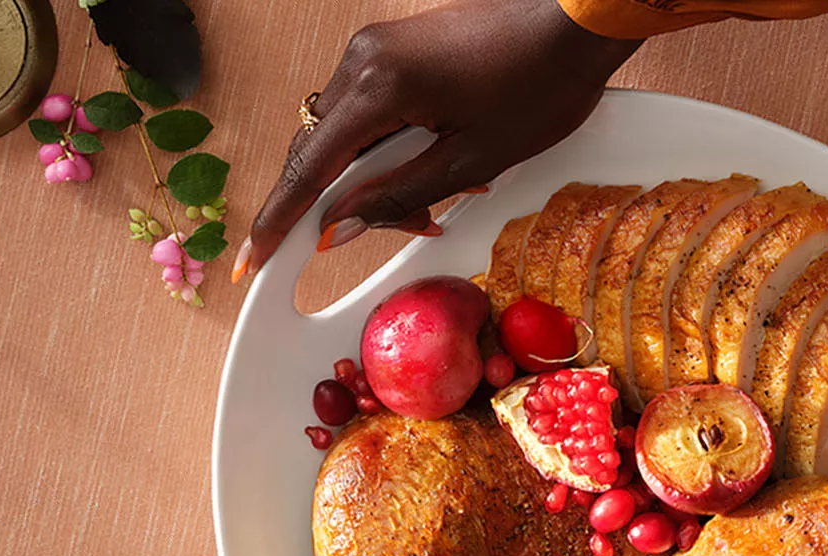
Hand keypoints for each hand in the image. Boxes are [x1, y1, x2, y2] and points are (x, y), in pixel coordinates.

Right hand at [236, 0, 639, 280]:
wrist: (574, 22)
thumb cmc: (539, 82)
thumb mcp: (470, 159)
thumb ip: (396, 197)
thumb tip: (340, 228)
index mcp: (377, 87)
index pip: (308, 168)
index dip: (278, 221)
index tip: (253, 258)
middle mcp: (361, 60)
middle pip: (322, 152)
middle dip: (350, 202)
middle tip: (410, 228)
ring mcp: (372, 49)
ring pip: (345, 135)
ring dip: (374, 175)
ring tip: (434, 199)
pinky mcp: (389, 49)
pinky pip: (365, 110)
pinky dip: (385, 147)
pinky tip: (428, 164)